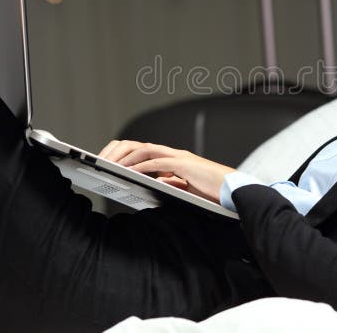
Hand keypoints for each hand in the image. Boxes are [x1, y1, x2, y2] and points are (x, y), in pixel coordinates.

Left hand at [97, 140, 234, 202]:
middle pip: (139, 145)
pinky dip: (142, 165)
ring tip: (110, 165)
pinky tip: (130, 171)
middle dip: (119, 151)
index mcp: (174, 159)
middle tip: (102, 161)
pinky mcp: (184, 164)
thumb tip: (153, 188)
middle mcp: (175, 154)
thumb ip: (170, 185)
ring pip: (145, 149)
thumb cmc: (214, 192)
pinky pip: (158, 161)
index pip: (143, 151)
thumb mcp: (185, 189)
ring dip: (125, 156)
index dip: (125, 154)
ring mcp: (179, 157)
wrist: (234, 191)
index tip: (109, 163)